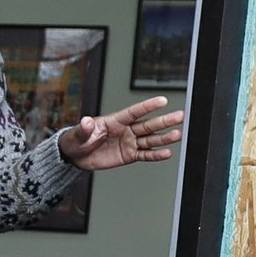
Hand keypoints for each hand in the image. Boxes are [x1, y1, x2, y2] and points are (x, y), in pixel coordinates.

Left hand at [61, 95, 185, 170]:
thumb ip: (84, 128)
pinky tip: (167, 152)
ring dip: (164, 138)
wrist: (75, 156)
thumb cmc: (77, 139)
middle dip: (164, 120)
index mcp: (115, 120)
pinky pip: (145, 154)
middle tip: (180, 116)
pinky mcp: (129, 155)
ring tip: (178, 134)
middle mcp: (126, 130)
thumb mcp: (78, 134)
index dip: (148, 106)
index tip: (163, 100)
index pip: (134, 112)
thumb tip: (86, 121)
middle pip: (148, 124)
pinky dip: (156, 155)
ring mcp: (129, 142)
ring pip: (150, 139)